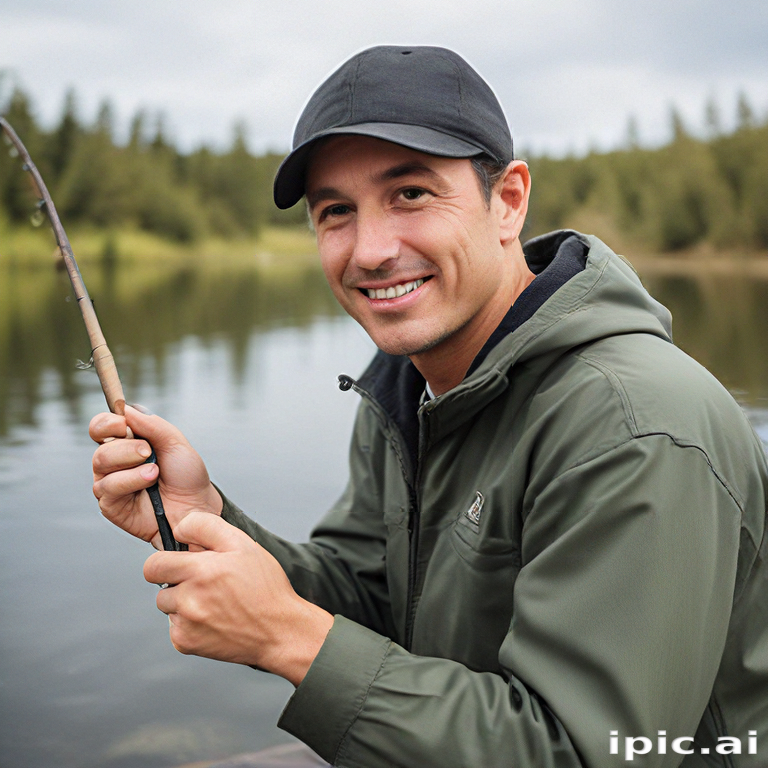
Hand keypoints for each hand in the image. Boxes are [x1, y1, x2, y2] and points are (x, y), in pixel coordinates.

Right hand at [90, 406, 222, 547]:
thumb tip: (124, 409)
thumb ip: (151, 424)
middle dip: (127, 446)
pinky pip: (108, 488)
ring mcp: (110, 484)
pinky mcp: (110, 505)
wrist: (197, 505)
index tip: (126, 426)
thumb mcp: (174, 442)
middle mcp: (113, 462)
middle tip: (148, 452)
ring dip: (132, 464)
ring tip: (155, 471)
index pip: (100, 427)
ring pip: (100, 463)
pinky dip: (130, 481)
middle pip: (100, 446)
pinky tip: (149, 483)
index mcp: (126, 443)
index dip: (107, 423)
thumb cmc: (186, 474)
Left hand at [144, 512, 333, 685]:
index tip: (183, 563)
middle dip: (175, 580)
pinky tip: (214, 619)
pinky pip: (175, 627)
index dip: (167, 560)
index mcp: (201, 570)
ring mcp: (186, 624)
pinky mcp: (186, 644)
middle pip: (159, 586)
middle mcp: (189, 598)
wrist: (279, 632)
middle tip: (203, 582)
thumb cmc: (264, 586)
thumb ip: (206, 526)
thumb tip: (178, 527)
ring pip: (168, 606)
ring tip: (214, 602)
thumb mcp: (243, 544)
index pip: (154, 564)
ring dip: (183, 602)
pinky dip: (190, 624)